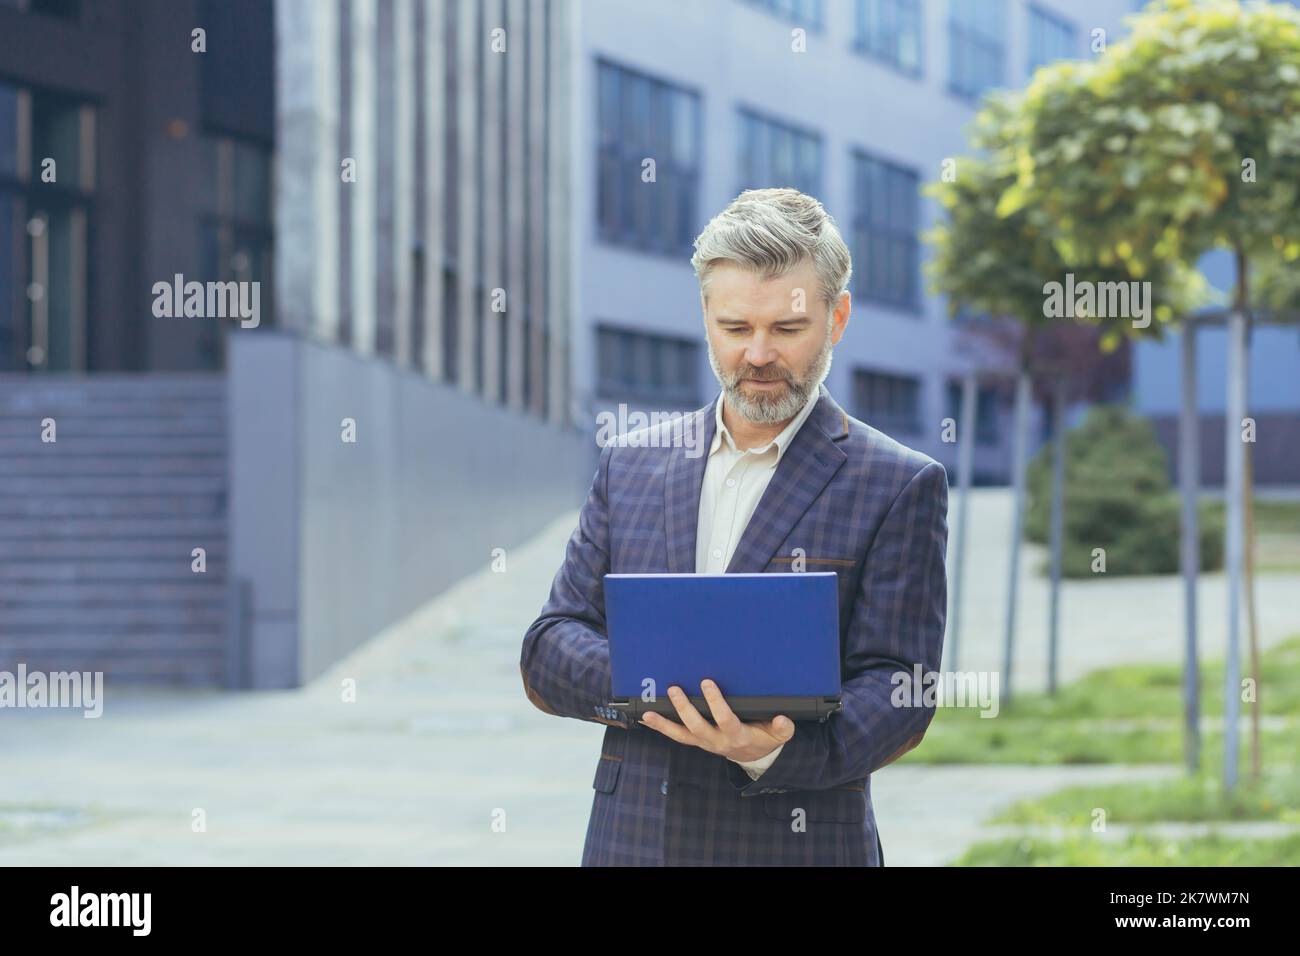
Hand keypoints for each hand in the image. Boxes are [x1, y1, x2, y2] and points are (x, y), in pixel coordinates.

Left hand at [638, 679, 794, 762]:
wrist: (753, 756)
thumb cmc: (764, 738)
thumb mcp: (778, 735)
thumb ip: (782, 728)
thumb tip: (782, 718)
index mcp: (737, 736)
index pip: (725, 719)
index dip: (715, 702)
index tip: (707, 682)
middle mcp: (717, 740)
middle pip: (697, 727)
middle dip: (685, 709)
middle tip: (675, 689)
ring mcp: (704, 742)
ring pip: (681, 735)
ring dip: (664, 724)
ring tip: (648, 713)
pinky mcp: (696, 740)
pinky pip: (676, 735)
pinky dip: (661, 728)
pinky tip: (647, 718)